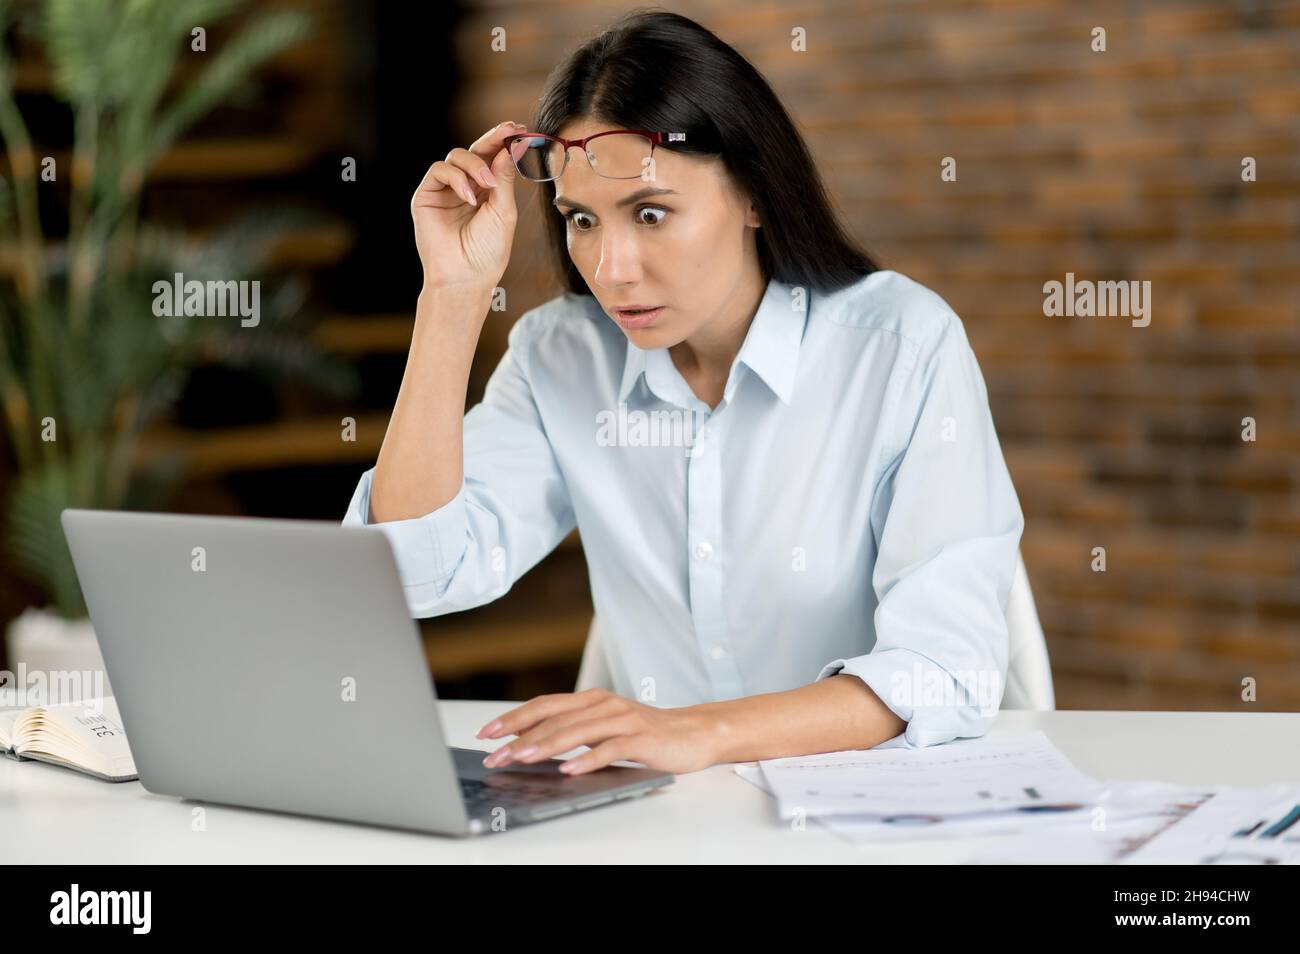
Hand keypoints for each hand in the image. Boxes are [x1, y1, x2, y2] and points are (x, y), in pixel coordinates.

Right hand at [411, 120, 522, 289]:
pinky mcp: (427, 195)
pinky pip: (439, 170)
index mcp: (486, 192)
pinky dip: (456, 178)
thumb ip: (504, 179)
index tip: (520, 129)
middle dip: (492, 139)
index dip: (504, 142)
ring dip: (475, 165)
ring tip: (487, 184)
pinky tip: (469, 197)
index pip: (493, 159)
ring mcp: (445, 191)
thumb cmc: (487, 251)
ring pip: (456, 156)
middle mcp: (465, 187)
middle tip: (509, 131)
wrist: (465, 277)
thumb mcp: (503, 211)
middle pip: (475, 150)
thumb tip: (509, 148)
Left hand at [474, 688, 721, 774]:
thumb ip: (573, 730)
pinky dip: (588, 759)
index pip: (544, 705)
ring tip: (522, 758)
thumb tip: (528, 742)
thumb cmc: (646, 733)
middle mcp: (603, 704)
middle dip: (520, 737)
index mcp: (591, 700)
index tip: (487, 734)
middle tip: (496, 755)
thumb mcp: (604, 727)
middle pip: (554, 719)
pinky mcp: (641, 737)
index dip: (514, 718)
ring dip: (546, 746)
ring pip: (577, 731)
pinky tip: (570, 770)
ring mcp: (622, 719)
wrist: (694, 732)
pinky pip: (610, 748)